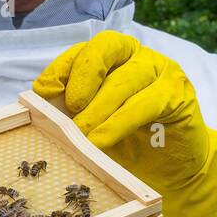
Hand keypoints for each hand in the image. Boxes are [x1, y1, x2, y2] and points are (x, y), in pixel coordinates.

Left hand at [33, 31, 216, 216]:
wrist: (174, 167)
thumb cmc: (128, 141)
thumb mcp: (92, 125)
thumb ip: (70, 112)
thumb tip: (38, 109)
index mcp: (110, 57)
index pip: (82, 50)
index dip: (60, 67)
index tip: (43, 91)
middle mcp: (135, 55)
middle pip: (104, 50)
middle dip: (82, 77)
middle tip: (70, 108)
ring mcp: (160, 70)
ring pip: (125, 79)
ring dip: (99, 108)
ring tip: (82, 135)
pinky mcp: (178, 94)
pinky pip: (147, 103)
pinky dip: (120, 122)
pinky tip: (102, 140)